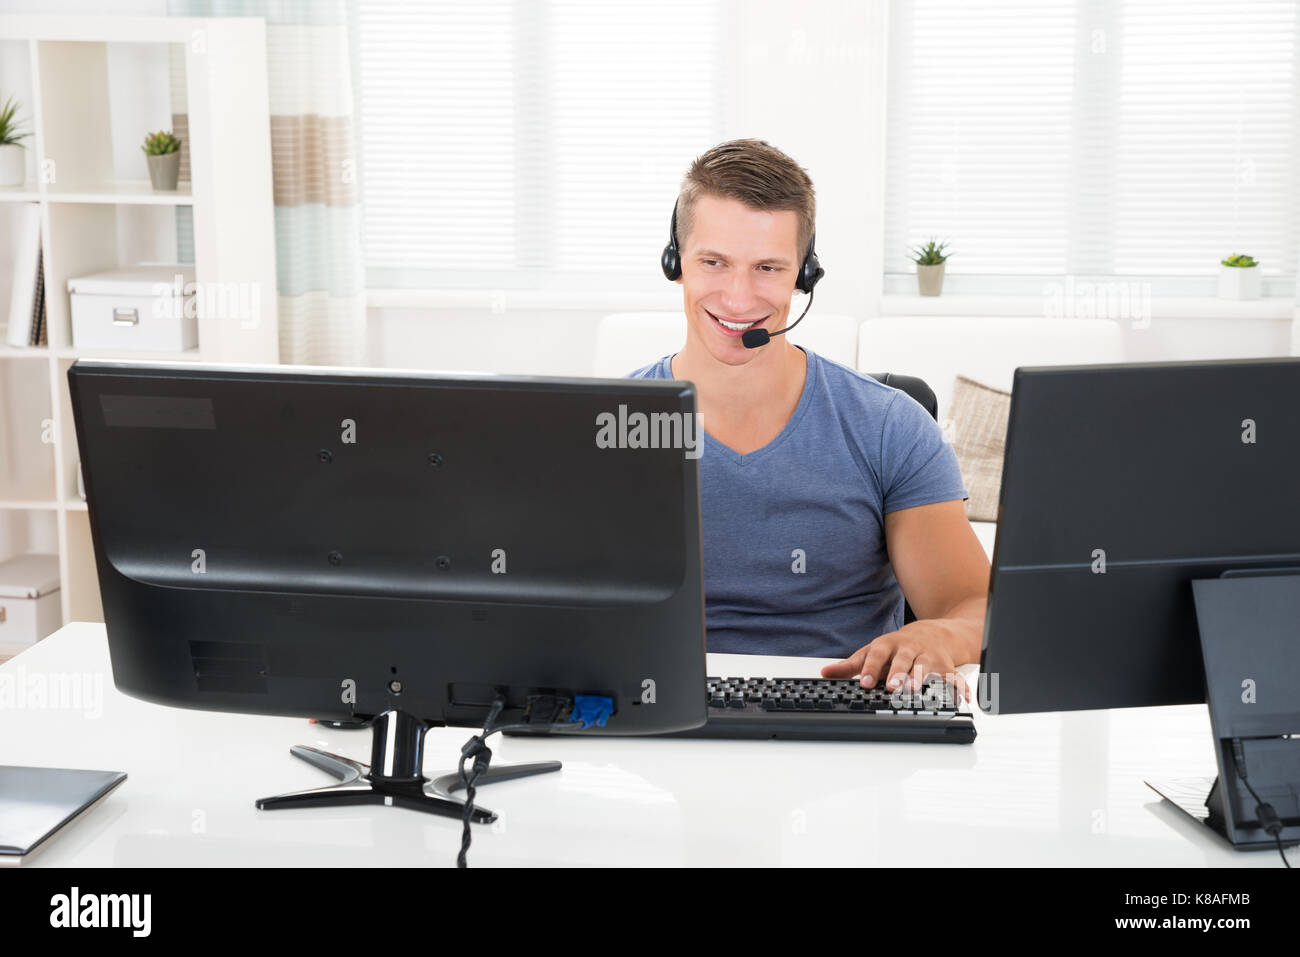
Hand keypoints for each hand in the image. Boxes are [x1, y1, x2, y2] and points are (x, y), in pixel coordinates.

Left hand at [820, 620, 974, 701]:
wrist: (932, 632)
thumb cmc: (897, 647)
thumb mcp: (872, 652)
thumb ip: (850, 665)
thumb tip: (825, 673)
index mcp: (889, 644)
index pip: (877, 653)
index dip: (870, 667)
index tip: (864, 681)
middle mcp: (909, 649)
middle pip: (902, 660)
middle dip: (897, 673)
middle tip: (890, 687)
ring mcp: (928, 657)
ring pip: (925, 667)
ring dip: (920, 678)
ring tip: (914, 690)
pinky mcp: (946, 666)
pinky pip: (953, 676)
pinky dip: (958, 687)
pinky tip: (961, 697)